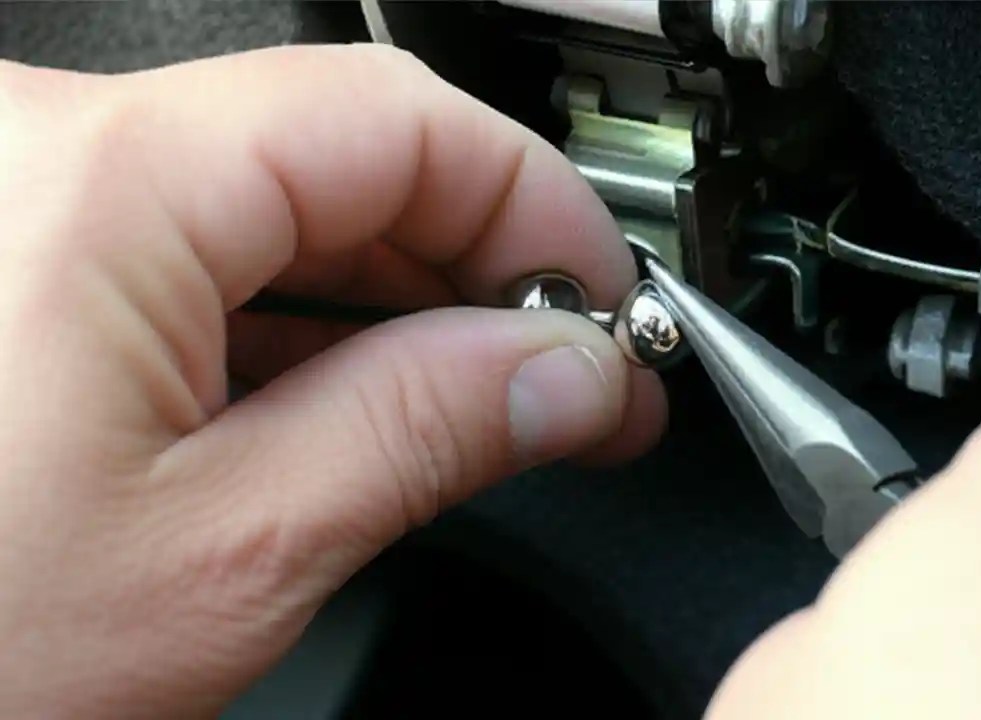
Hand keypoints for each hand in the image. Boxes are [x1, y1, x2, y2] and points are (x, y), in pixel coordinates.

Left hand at [0, 44, 664, 716]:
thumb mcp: (227, 554)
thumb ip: (426, 432)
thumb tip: (565, 374)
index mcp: (92, 188)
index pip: (402, 123)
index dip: (536, 211)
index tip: (603, 305)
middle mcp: (31, 153)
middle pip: (344, 152)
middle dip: (481, 267)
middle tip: (569, 375)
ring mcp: (11, 200)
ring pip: (274, 203)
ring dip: (398, 300)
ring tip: (481, 405)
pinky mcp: (5, 258)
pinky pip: (194, 248)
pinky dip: (298, 320)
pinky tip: (358, 399)